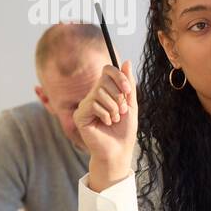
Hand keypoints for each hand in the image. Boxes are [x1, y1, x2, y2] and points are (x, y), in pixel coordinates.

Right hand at [75, 60, 136, 189]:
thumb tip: (126, 61)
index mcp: (105, 91)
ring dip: (113, 108)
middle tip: (121, 112)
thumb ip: (128, 85)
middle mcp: (93, 96)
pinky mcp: (79, 115)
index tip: (128, 91)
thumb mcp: (130, 104)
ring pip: (99, 93)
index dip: (119, 77)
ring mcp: (85, 105)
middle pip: (104, 81)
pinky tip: (106, 123)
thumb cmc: (125, 130)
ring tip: (115, 119)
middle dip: (118, 97)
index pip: (107, 70)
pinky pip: (93, 104)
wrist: (119, 150)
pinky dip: (105, 114)